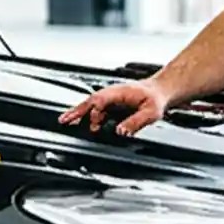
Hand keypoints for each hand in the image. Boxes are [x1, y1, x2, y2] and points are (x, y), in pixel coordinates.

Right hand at [58, 78, 173, 136]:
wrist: (160, 92)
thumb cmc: (156, 99)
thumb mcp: (151, 112)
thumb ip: (136, 122)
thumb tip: (119, 132)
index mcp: (120, 92)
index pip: (102, 100)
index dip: (94, 111)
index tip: (92, 124)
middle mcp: (112, 95)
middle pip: (90, 102)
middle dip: (77, 111)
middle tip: (63, 120)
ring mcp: (111, 99)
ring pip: (91, 106)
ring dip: (78, 113)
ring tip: (65, 122)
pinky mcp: (111, 105)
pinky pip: (96, 110)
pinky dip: (86, 116)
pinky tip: (79, 123)